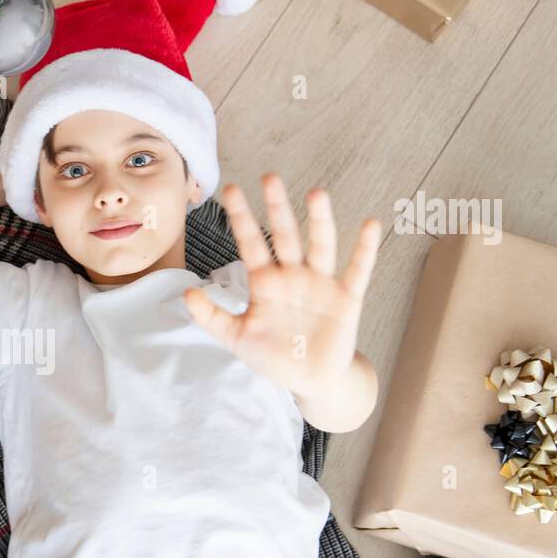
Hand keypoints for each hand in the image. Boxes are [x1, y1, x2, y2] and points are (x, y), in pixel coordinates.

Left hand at [183, 175, 381, 401]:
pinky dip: (365, 249)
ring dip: (319, 221)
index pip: (251, 242)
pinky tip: (370, 225)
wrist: (309, 380)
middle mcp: (293, 275)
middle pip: (284, 235)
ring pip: (321, 245)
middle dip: (277, 207)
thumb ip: (212, 317)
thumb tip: (186, 295)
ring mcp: (320, 284)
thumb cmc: (272, 355)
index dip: (241, 217)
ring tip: (316, 194)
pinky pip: (357, 270)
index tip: (230, 190)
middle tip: (270, 177)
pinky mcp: (346, 299)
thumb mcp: (236, 338)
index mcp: (265, 282)